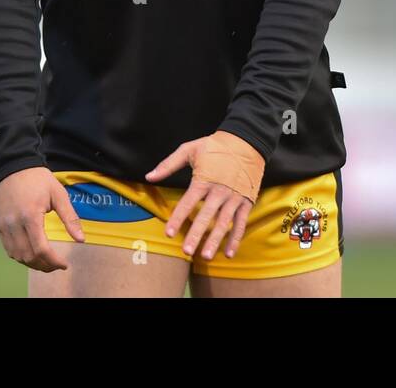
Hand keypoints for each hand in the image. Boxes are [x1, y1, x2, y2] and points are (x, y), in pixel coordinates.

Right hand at [0, 166, 84, 271]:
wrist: (13, 167)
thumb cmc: (39, 179)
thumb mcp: (58, 194)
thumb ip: (70, 218)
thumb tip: (82, 240)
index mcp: (30, 216)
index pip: (41, 249)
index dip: (54, 261)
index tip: (65, 264)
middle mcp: (14, 224)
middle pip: (28, 256)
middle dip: (45, 265)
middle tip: (57, 265)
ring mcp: (4, 226)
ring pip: (17, 256)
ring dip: (33, 264)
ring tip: (47, 262)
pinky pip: (9, 249)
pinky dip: (21, 256)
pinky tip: (33, 254)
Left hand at [145, 132, 264, 260]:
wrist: (247, 141)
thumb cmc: (215, 146)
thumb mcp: (190, 149)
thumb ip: (168, 164)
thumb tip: (148, 176)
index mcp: (204, 179)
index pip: (188, 202)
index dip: (177, 218)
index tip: (168, 233)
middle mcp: (219, 191)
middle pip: (206, 216)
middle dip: (196, 234)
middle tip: (186, 251)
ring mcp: (234, 197)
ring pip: (224, 223)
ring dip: (215, 240)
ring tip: (206, 256)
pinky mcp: (246, 201)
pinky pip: (241, 222)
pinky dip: (236, 238)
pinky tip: (229, 253)